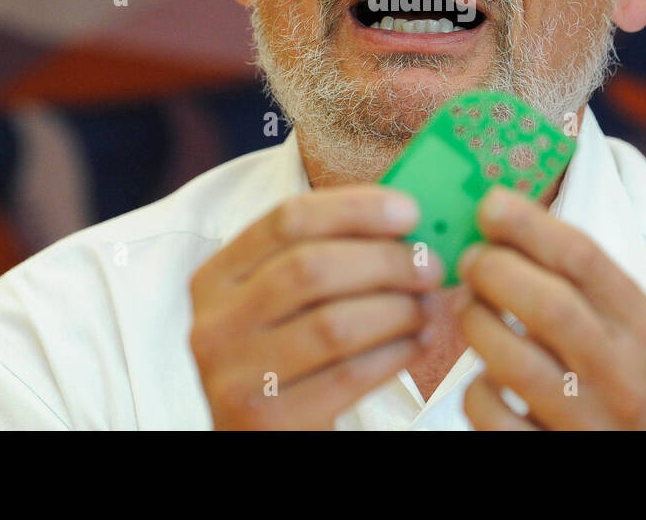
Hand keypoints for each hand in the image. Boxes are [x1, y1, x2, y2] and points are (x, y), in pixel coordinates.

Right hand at [189, 186, 444, 428]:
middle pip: (311, 268)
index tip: (409, 211)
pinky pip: (348, 375)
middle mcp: (214, 323)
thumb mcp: (284, 300)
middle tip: (432, 265)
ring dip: (397, 309)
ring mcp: (235, 375)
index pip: (286, 219)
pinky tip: (417, 342)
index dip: (354, 208)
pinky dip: (395, 353)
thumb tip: (407, 218)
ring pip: (334, 324)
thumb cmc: (289, 354)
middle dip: (385, 261)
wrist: (259, 437)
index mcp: (215, 276)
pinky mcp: (267, 420)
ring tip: (427, 307)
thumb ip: (329, 253)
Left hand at [455, 186, 645, 429]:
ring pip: (513, 362)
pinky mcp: (547, 452)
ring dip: (476, 323)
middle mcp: (624, 375)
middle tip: (469, 260)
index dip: (529, 224)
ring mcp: (588, 421)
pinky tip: (484, 379)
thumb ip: (570, 278)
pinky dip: (474, 390)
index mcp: (643, 327)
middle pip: (550, 305)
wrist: (625, 456)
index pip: (584, 258)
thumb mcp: (613, 327)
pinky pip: (491, 412)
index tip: (489, 204)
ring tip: (468, 309)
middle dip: (495, 271)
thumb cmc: (606, 379)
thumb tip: (499, 212)